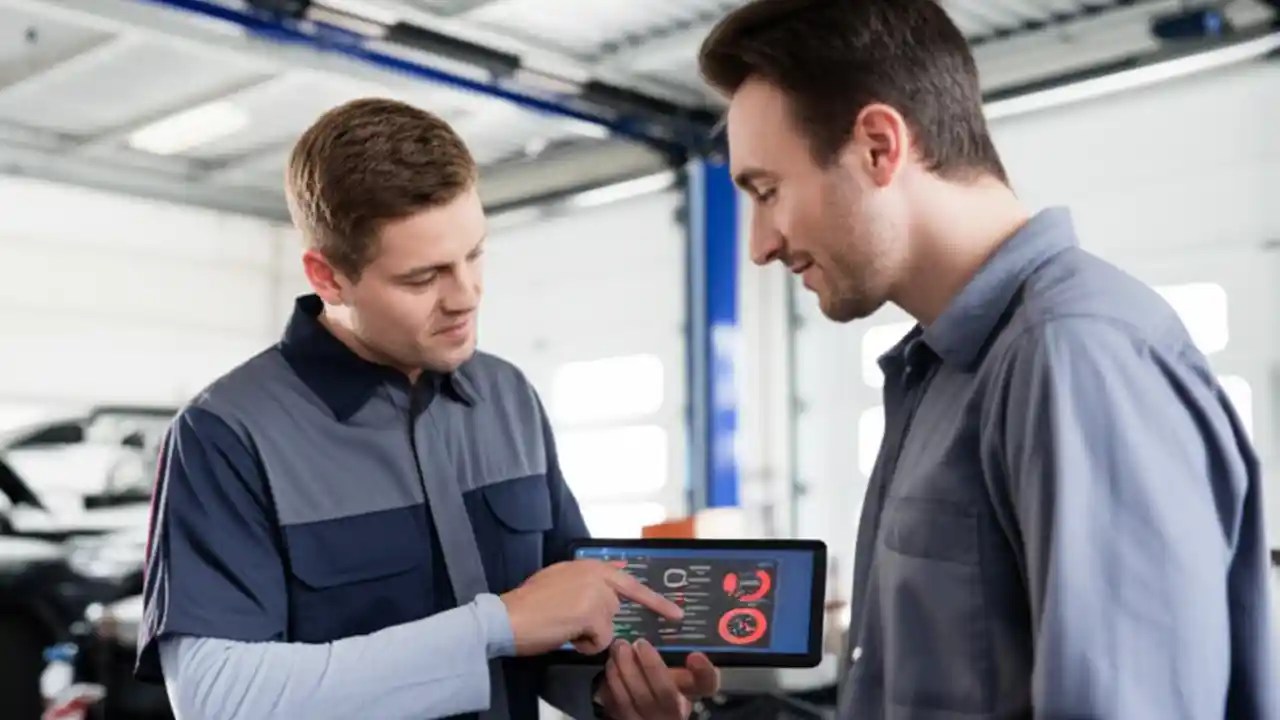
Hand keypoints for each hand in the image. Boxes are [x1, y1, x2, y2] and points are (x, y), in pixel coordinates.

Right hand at [500, 560, 683, 655]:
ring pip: (609, 628)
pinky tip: (564, 634)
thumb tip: (620, 570)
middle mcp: (595, 575)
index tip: (676, 613)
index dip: (655, 600)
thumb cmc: (528, 605)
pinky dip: (584, 645)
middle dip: (597, 623)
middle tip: (570, 623)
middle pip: (615, 610)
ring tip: (561, 625)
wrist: (506, 617)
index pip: (629, 581)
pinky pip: (601, 642)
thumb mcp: (560, 579)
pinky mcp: (592, 613)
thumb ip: (589, 578)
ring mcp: (596, 593)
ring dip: (589, 634)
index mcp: (588, 565)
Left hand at [598, 640, 719, 719]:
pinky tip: (610, 665)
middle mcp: (675, 711)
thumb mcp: (677, 665)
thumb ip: (676, 648)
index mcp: (692, 692)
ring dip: (625, 671)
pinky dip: (612, 683)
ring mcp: (651, 719)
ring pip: (638, 700)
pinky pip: (617, 705)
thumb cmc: (663, 676)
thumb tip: (670, 614)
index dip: (704, 672)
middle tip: (638, 642)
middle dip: (650, 666)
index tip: (695, 654)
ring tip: (619, 648)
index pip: (707, 685)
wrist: (647, 707)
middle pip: (665, 692)